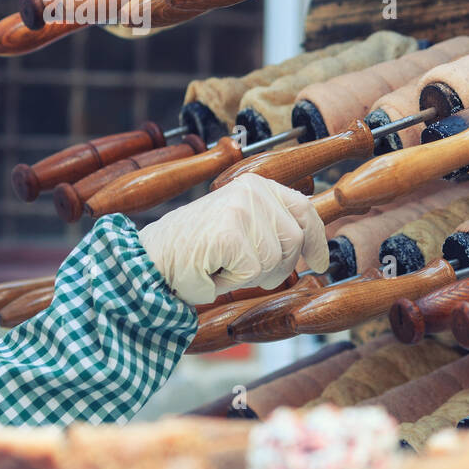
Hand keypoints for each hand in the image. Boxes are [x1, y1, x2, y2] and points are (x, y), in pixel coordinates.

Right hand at [139, 175, 328, 304]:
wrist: (147, 258)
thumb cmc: (192, 250)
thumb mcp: (239, 227)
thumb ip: (272, 228)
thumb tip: (312, 248)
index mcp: (257, 186)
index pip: (304, 210)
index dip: (316, 241)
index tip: (321, 262)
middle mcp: (252, 191)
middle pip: (294, 243)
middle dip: (274, 268)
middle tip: (239, 269)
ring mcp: (241, 210)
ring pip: (274, 262)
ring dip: (247, 277)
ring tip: (219, 265)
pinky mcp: (229, 234)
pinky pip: (251, 274)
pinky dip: (229, 283)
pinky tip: (209, 271)